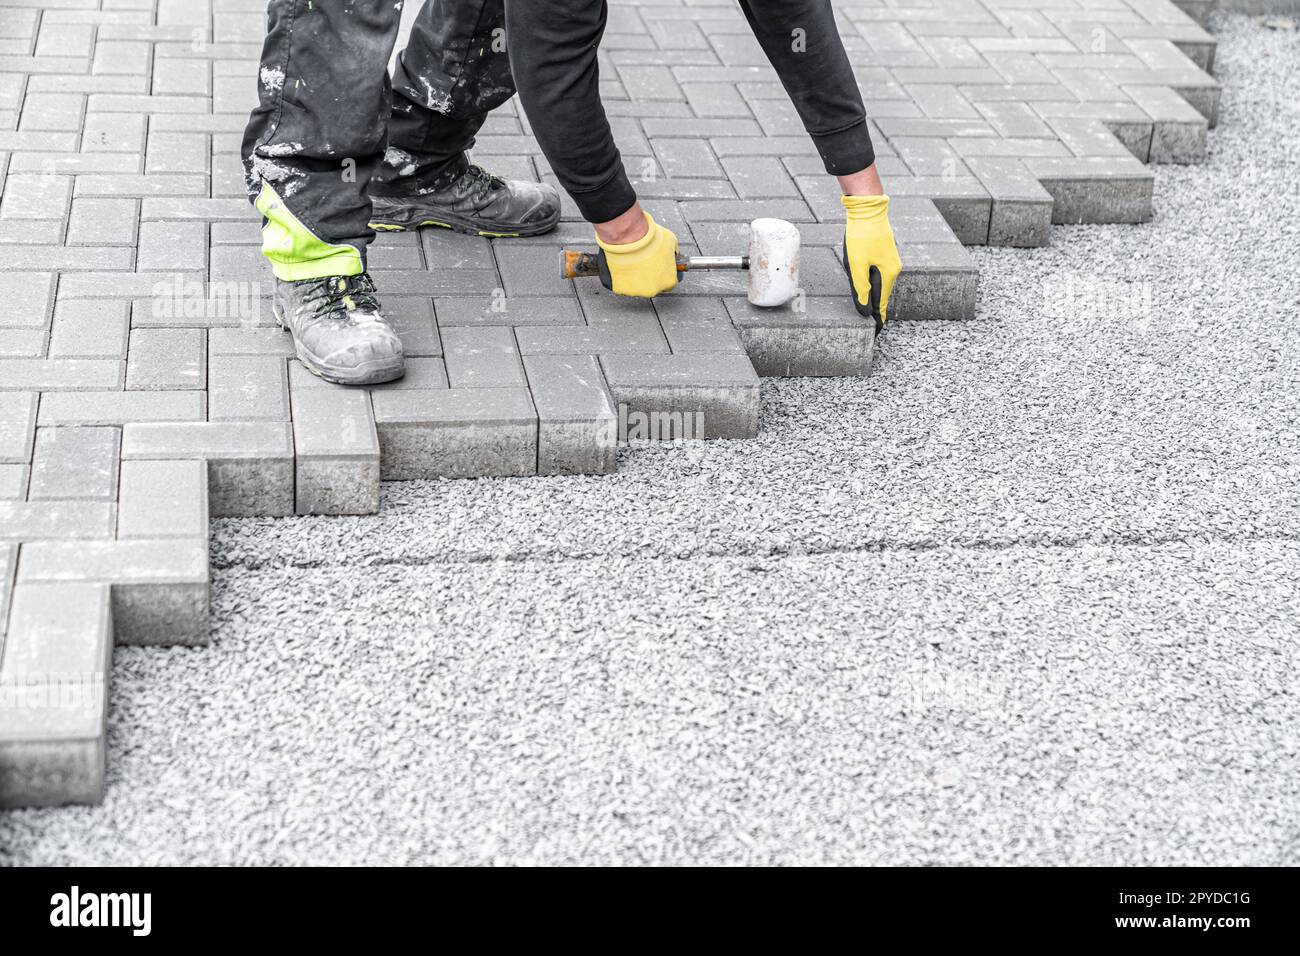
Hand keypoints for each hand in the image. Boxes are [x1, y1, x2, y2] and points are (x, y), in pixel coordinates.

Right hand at [595, 212, 678, 297]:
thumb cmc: (648, 239)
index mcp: (668, 280)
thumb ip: (672, 253)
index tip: (658, 268)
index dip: (663, 274)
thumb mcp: (670, 241)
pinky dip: (621, 277)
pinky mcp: (620, 289)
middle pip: (652, 286)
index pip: (669, 284)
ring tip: (631, 261)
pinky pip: (621, 284)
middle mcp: (652, 289)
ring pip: (635, 286)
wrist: (628, 237)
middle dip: (648, 276)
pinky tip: (622, 265)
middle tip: (643, 262)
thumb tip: (670, 254)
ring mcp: (635, 291)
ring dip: (634, 277)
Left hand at [842, 195, 901, 330]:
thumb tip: (865, 310)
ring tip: (864, 307)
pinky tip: (862, 283)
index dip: (877, 319)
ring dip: (869, 294)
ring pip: (878, 284)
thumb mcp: (857, 265)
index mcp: (888, 274)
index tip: (876, 333)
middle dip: (872, 308)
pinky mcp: (884, 254)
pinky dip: (869, 282)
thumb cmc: (862, 237)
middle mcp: (893, 269)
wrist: (868, 210)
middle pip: (880, 295)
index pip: (881, 304)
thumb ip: (861, 289)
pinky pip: (876, 273)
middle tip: (870, 326)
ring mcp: (890, 261)